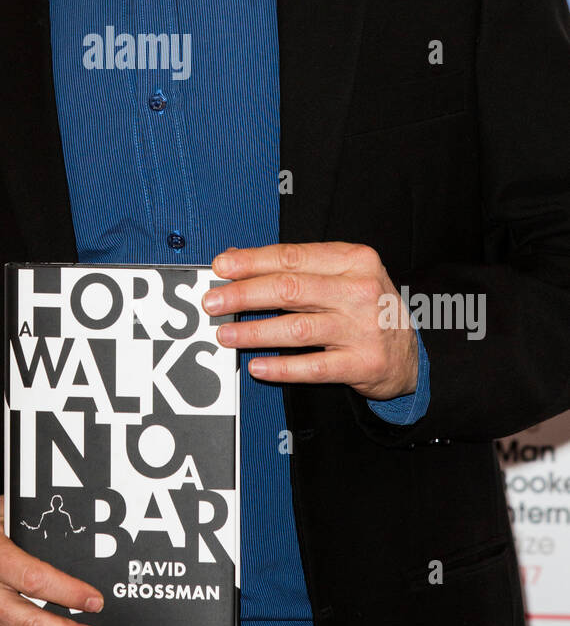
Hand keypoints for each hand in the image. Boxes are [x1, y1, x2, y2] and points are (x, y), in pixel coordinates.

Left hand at [203, 242, 417, 399]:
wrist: (410, 353)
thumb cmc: (367, 307)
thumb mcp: (343, 275)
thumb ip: (297, 267)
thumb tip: (237, 262)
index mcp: (353, 260)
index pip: (293, 257)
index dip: (252, 262)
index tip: (222, 267)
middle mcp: (359, 290)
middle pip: (290, 289)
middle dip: (244, 295)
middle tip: (214, 302)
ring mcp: (362, 328)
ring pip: (296, 328)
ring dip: (254, 332)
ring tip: (226, 334)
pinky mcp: (362, 363)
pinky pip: (314, 367)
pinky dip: (282, 367)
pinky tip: (257, 366)